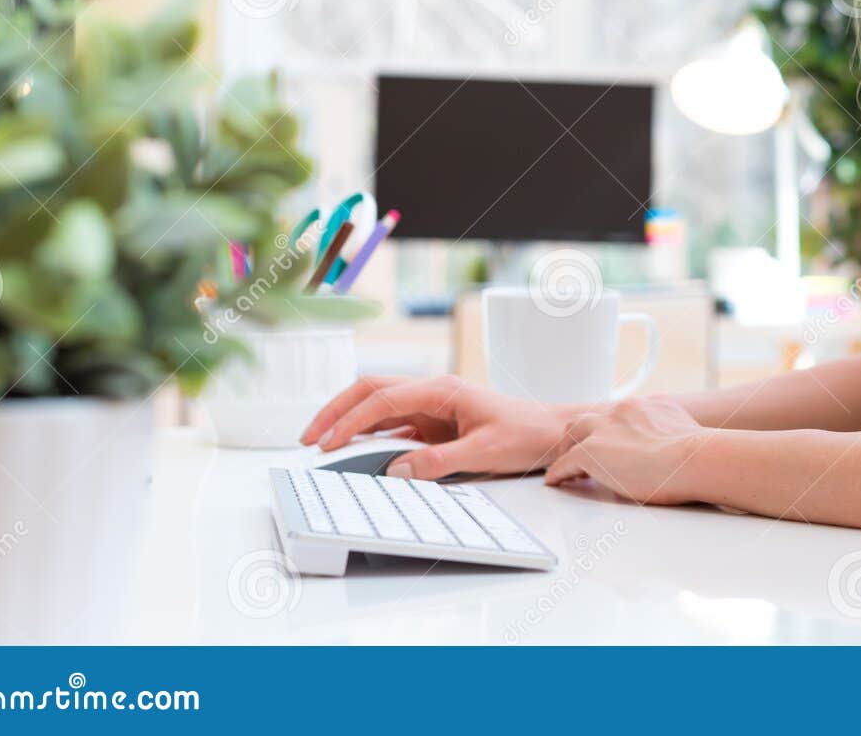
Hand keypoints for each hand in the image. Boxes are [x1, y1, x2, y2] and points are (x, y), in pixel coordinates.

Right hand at [300, 374, 573, 478]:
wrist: (552, 433)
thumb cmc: (526, 433)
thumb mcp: (485, 451)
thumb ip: (439, 462)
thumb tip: (397, 470)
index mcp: (442, 390)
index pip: (383, 398)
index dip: (350, 420)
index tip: (327, 443)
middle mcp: (432, 394)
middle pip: (371, 391)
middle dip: (336, 411)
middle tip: (308, 438)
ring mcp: (432, 409)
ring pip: (378, 408)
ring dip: (349, 423)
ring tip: (321, 446)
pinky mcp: (434, 426)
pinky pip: (393, 427)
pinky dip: (369, 438)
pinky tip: (354, 454)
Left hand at [544, 396, 711, 504]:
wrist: (692, 457)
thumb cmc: (697, 453)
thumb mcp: (685, 430)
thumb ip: (672, 432)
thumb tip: (679, 443)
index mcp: (644, 406)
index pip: (616, 416)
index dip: (607, 431)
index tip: (607, 442)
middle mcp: (621, 411)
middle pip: (589, 419)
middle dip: (580, 435)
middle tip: (576, 450)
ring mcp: (604, 429)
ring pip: (573, 434)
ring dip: (567, 449)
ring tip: (563, 465)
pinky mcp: (591, 451)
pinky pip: (565, 462)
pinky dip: (558, 472)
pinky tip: (556, 481)